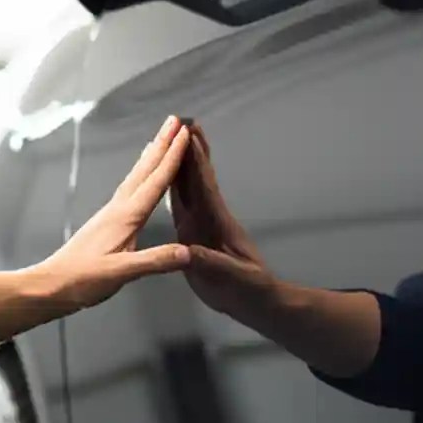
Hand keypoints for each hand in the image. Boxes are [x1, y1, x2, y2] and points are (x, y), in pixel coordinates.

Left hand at [33, 116, 191, 309]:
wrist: (51, 284)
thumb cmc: (82, 280)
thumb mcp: (121, 273)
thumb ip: (154, 261)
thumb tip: (189, 252)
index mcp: (126, 217)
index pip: (155, 181)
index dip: (172, 157)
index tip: (185, 133)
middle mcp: (118, 208)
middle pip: (145, 170)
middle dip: (163, 144)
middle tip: (176, 120)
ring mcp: (111, 213)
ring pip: (136, 176)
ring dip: (152, 156)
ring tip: (161, 138)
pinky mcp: (106, 222)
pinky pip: (130, 188)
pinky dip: (140, 174)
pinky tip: (140, 176)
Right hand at [171, 125, 276, 316]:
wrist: (254, 300)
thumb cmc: (248, 289)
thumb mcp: (232, 278)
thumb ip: (211, 264)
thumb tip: (188, 252)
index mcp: (217, 223)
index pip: (204, 187)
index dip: (196, 162)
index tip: (188, 136)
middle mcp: (208, 217)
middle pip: (195, 178)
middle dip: (188, 150)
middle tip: (183, 121)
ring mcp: (201, 224)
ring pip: (188, 187)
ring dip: (181, 163)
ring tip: (174, 138)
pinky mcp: (193, 235)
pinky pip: (181, 205)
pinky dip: (174, 187)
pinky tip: (168, 177)